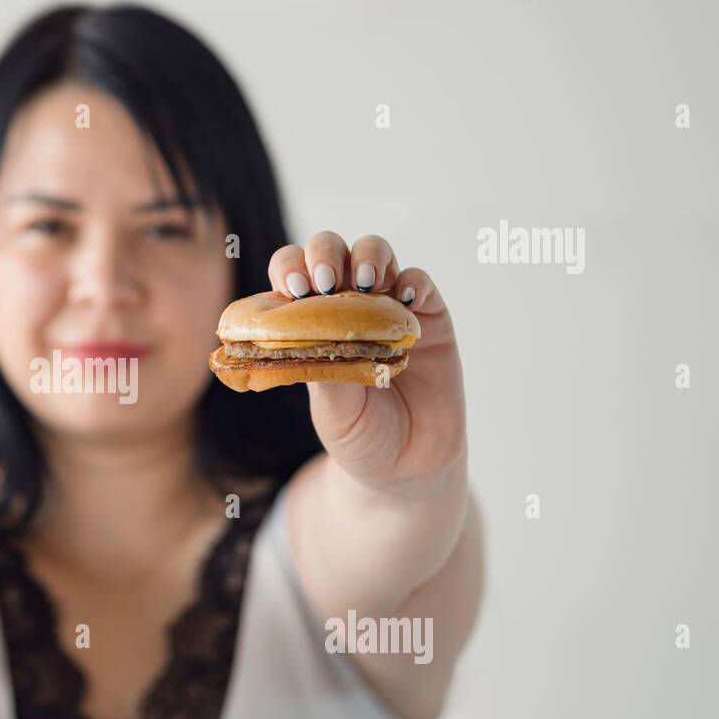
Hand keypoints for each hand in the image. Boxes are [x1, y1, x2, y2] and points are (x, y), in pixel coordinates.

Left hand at [267, 233, 466, 495]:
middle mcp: (346, 306)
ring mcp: (388, 307)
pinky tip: (406, 299)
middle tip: (326, 282)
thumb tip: (309, 334)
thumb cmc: (358, 435)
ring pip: (375, 254)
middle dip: (325, 254)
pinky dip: (413, 282)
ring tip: (366, 281)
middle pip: (331, 252)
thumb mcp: (332, 410)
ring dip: (368, 256)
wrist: (407, 467)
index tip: (292, 288)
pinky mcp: (428, 318)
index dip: (289, 270)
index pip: (291, 276)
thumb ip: (324, 369)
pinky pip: (420, 283)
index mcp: (309, 322)